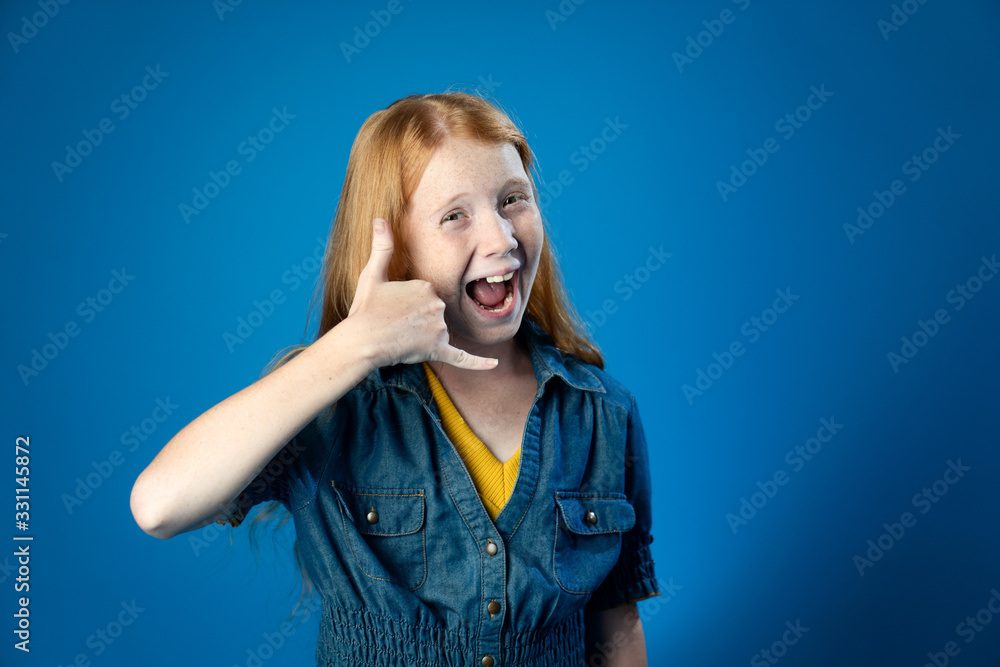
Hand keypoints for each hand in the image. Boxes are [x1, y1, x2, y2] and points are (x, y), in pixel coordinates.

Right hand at [346, 218, 497, 370]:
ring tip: (399, 336)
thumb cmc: (365, 308)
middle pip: (434, 311)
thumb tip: (380, 219)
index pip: (426, 294)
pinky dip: (479, 363)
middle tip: (393, 322)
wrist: (362, 341)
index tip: (392, 307)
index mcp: (427, 286)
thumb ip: (382, 247)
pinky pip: (463, 358)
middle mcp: (438, 306)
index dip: (408, 302)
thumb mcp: (372, 274)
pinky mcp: (438, 351)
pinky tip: (494, 364)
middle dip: (417, 319)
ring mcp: (439, 329)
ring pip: (439, 332)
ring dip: (422, 336)